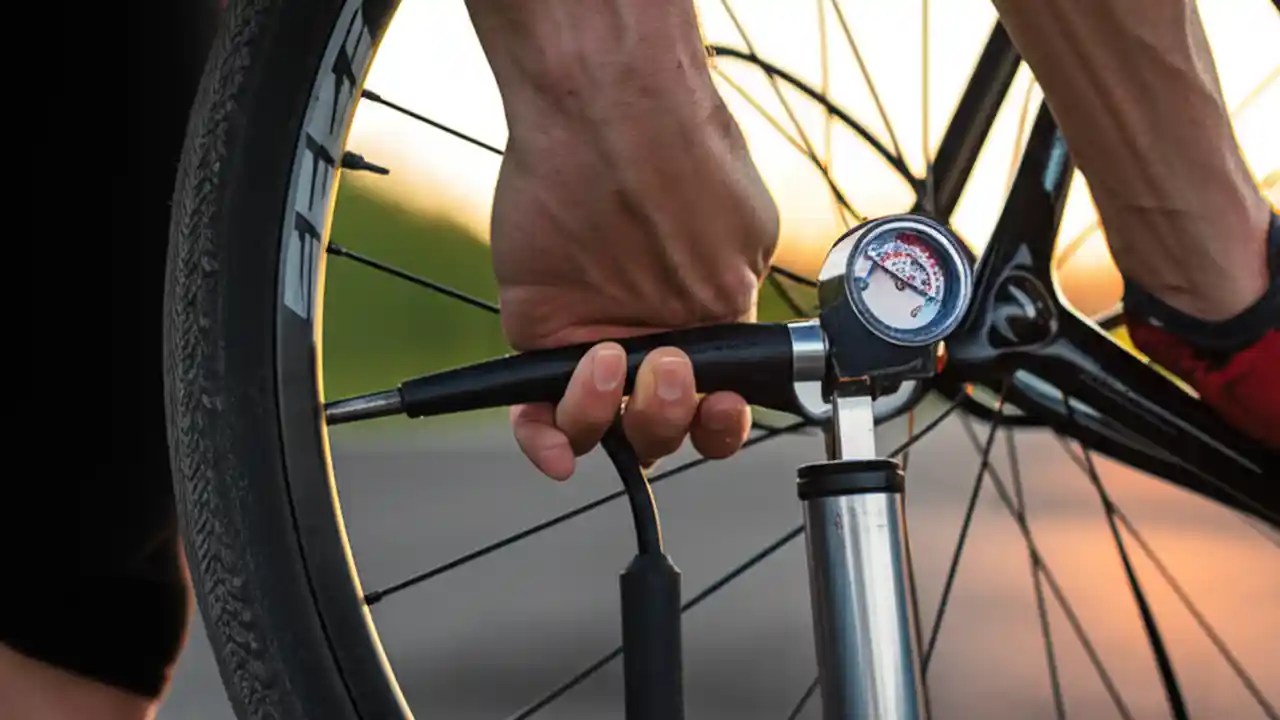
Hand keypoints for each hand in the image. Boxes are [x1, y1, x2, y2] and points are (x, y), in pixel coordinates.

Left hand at [485, 44, 778, 478]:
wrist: (611, 101)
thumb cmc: (679, 147)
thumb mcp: (746, 231)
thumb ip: (737, 296)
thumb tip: (733, 329)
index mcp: (708, 317)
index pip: (715, 401)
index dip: (717, 421)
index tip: (720, 406)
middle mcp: (651, 332)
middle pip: (659, 425)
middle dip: (667, 416)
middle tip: (666, 367)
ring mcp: (594, 332)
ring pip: (599, 425)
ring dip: (609, 416)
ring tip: (611, 361)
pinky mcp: (538, 324)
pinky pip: (538, 409)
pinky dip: (546, 440)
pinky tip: (556, 447)